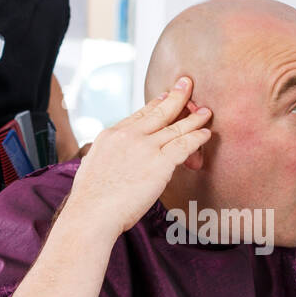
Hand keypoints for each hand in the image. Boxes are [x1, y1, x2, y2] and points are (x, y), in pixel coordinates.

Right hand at [66, 76, 211, 236]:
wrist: (91, 213)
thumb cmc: (89, 200)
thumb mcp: (93, 167)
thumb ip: (108, 158)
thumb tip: (112, 163)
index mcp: (111, 135)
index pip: (139, 115)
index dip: (155, 104)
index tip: (164, 95)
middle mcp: (128, 135)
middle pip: (159, 112)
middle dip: (176, 96)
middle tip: (187, 84)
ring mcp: (145, 147)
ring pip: (176, 127)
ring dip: (194, 117)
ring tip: (206, 110)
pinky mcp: (159, 163)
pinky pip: (184, 145)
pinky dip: (197, 138)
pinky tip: (205, 134)